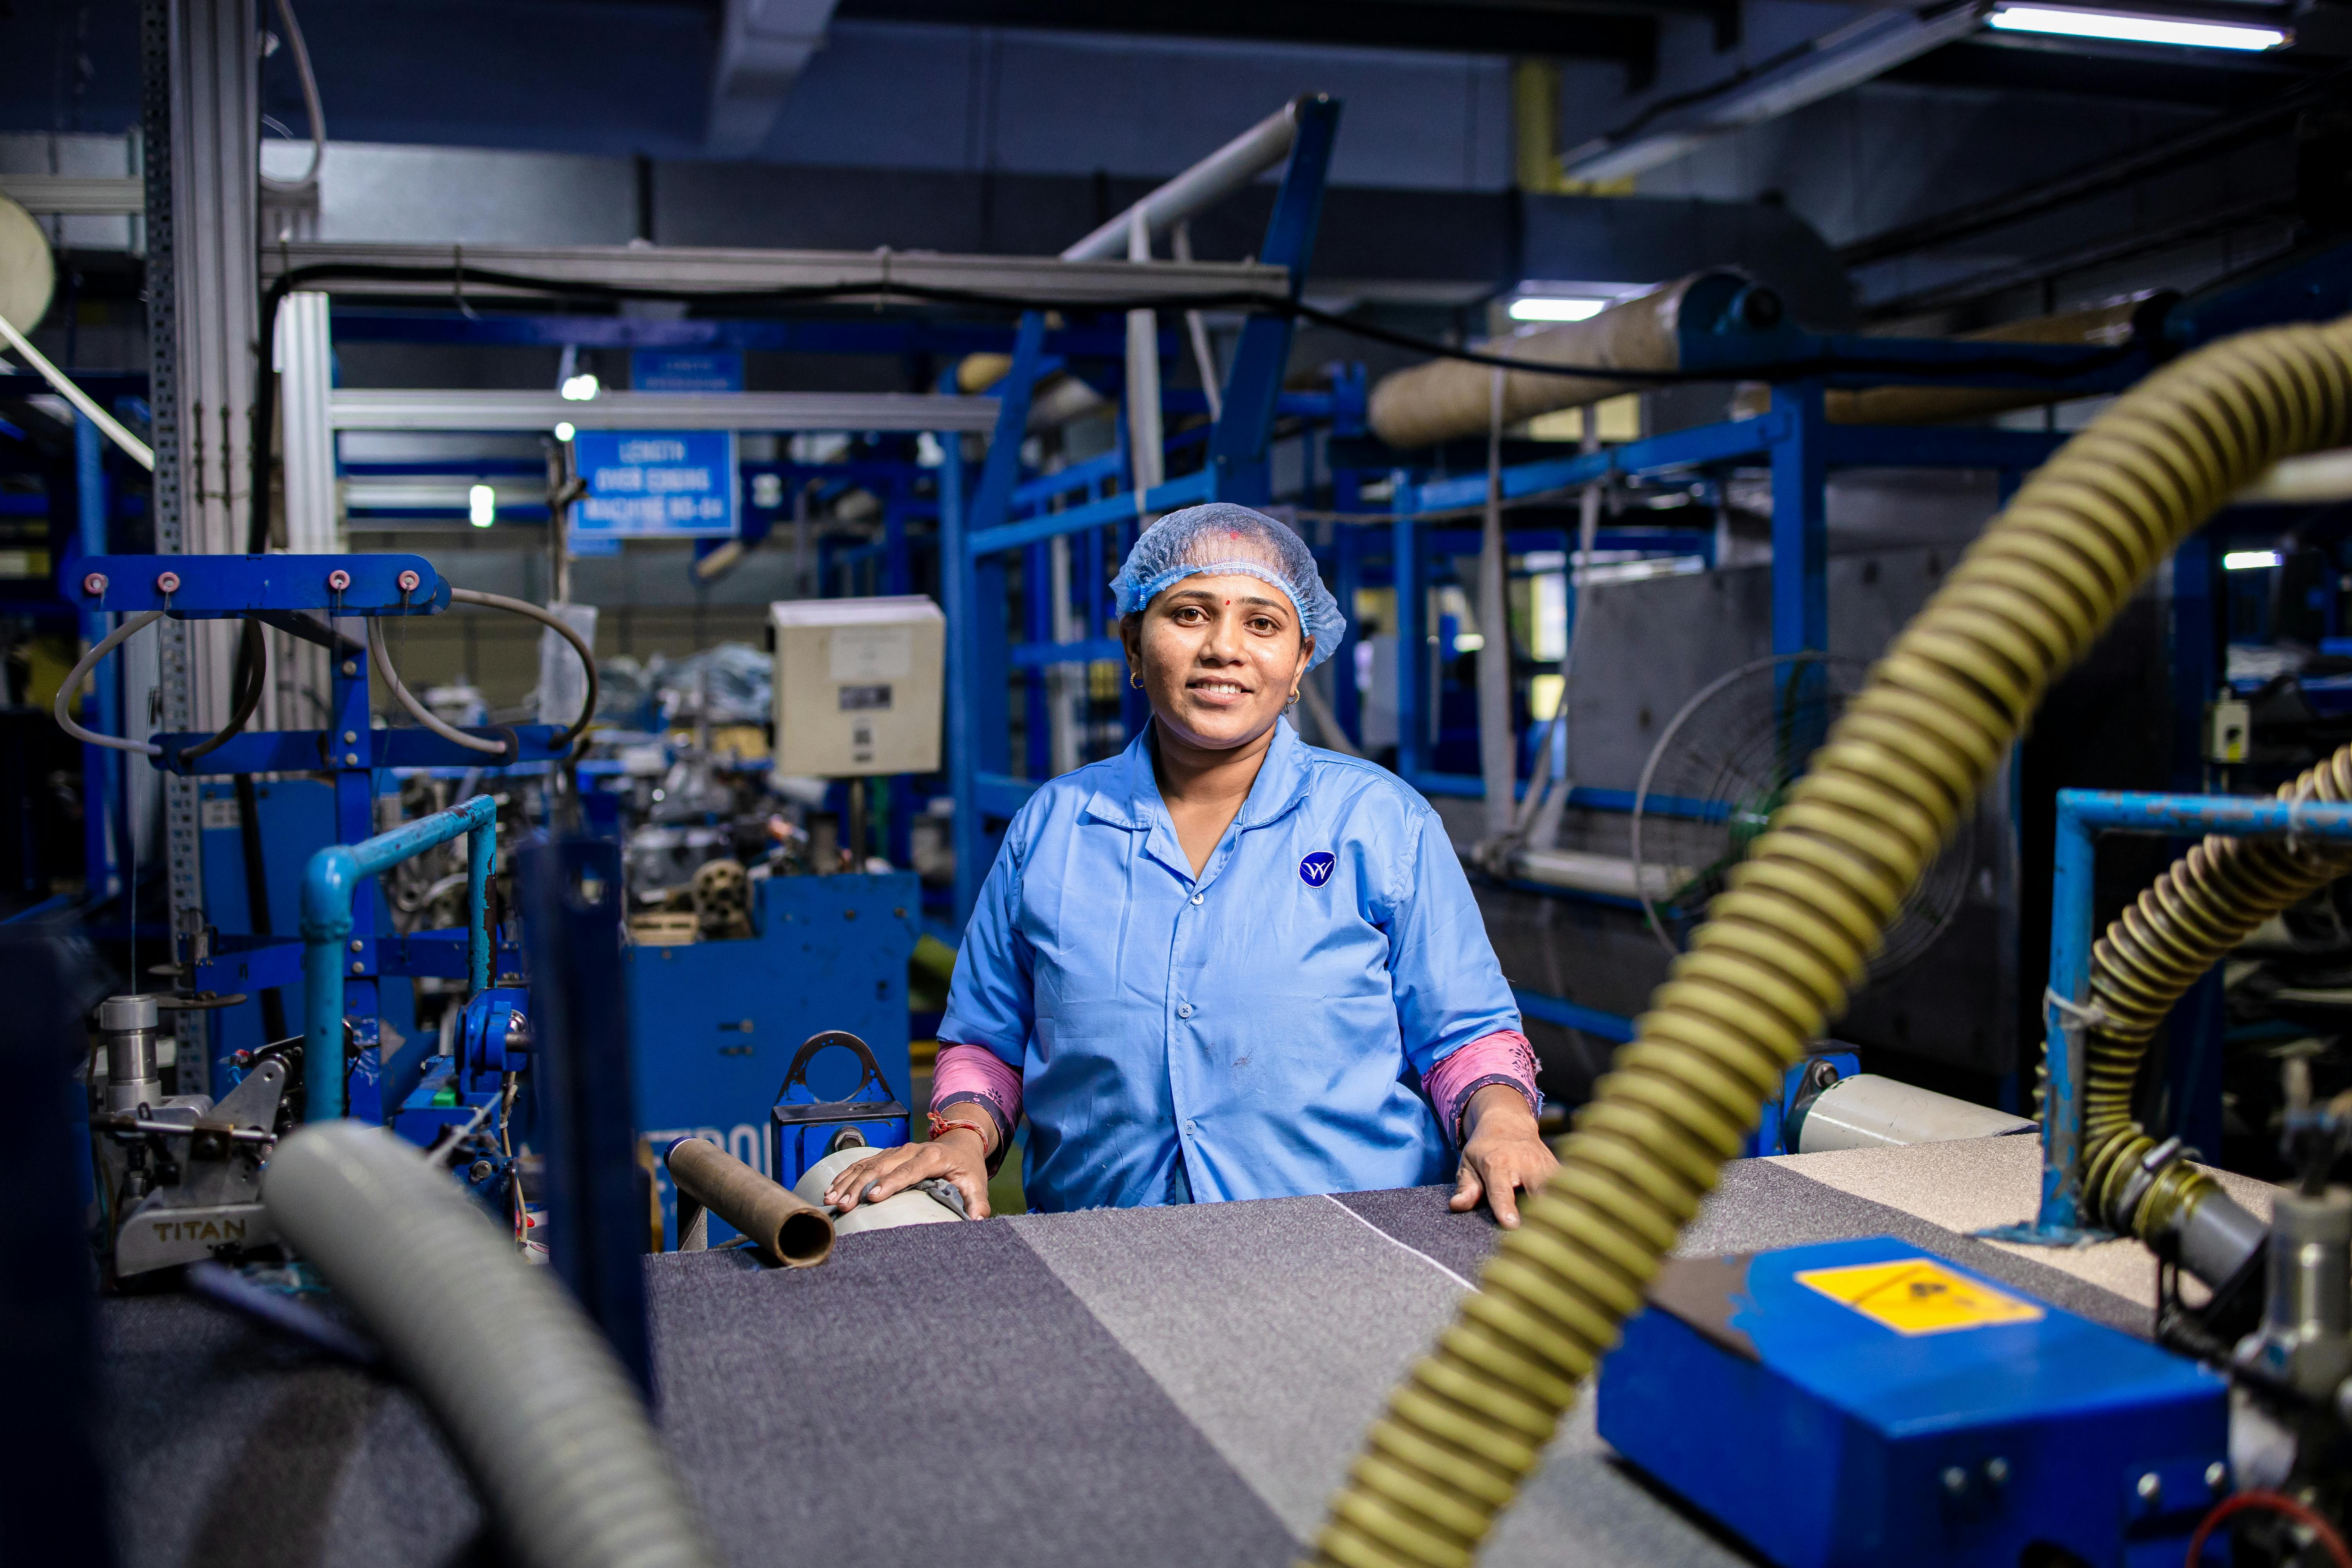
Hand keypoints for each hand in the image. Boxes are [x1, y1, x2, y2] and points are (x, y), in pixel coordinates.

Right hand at [821, 1127, 992, 1219]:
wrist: (959, 1143)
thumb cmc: (966, 1168)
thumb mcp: (976, 1184)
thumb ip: (977, 1203)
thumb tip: (978, 1221)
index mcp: (932, 1157)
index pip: (909, 1170)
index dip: (890, 1183)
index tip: (873, 1197)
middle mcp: (910, 1151)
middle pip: (880, 1166)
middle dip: (859, 1185)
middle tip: (843, 1205)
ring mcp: (895, 1152)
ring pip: (866, 1164)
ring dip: (847, 1182)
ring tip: (830, 1200)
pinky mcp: (885, 1156)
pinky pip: (861, 1163)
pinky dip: (845, 1176)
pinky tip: (831, 1189)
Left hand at [1448, 1084, 1556, 1228]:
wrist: (1510, 1123)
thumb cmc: (1485, 1149)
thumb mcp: (1468, 1163)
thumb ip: (1466, 1187)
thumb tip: (1457, 1206)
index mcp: (1498, 1164)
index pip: (1502, 1190)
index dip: (1506, 1208)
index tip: (1512, 1226)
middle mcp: (1526, 1165)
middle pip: (1539, 1193)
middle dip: (1541, 1216)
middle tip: (1538, 1242)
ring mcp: (1546, 1167)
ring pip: (1558, 1194)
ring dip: (1557, 1215)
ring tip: (1557, 1238)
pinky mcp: (1559, 1171)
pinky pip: (1567, 1192)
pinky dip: (1566, 1207)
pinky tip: (1564, 1224)